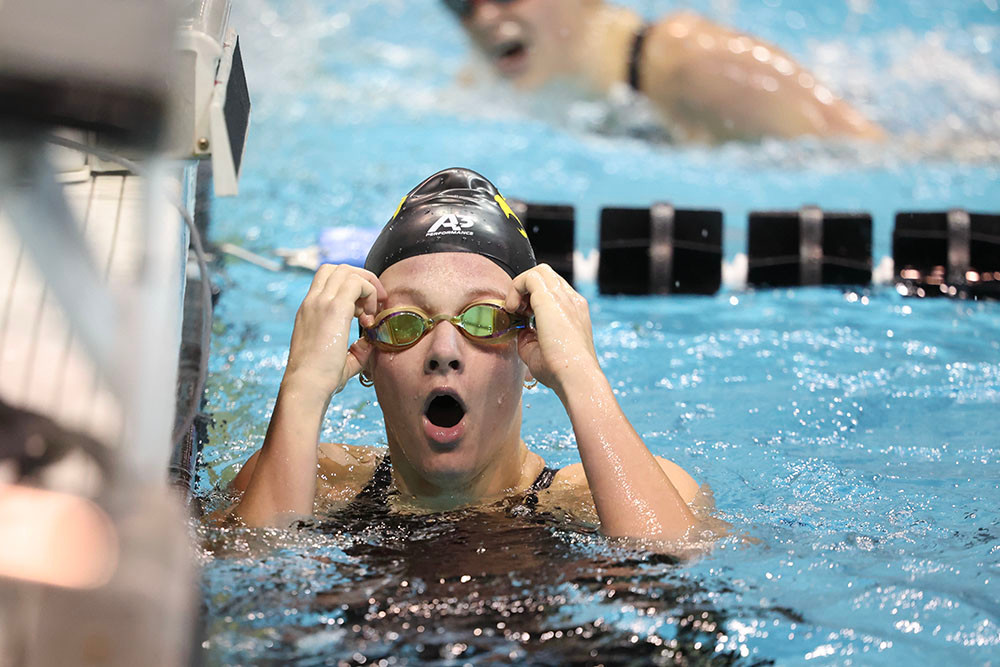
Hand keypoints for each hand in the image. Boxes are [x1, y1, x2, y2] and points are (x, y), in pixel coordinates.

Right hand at [282, 264, 386, 397]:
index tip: (363, 312)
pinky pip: (357, 284)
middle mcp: (312, 302)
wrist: (306, 386)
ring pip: (348, 271)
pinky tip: (369, 320)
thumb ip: (355, 350)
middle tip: (374, 306)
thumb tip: (369, 342)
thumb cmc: (320, 380)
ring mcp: (321, 303)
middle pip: (338, 268)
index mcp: (309, 310)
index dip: (351, 287)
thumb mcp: (340, 361)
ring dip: (367, 287)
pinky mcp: (334, 309)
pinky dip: (369, 294)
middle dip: (362, 280)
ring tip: (371, 314)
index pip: (327, 279)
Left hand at [504, 264, 599, 396]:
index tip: (525, 318)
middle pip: (547, 276)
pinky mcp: (550, 298)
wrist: (576, 376)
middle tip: (519, 313)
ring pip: (540, 272)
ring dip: (522, 287)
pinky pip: (529, 278)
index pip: (553, 291)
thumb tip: (519, 329)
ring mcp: (564, 297)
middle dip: (527, 290)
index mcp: (575, 312)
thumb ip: (529, 336)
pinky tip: (513, 309)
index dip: (533, 299)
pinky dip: (516, 288)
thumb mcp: (540, 351)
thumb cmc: (560, 371)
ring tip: (515, 310)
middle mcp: (572, 300)